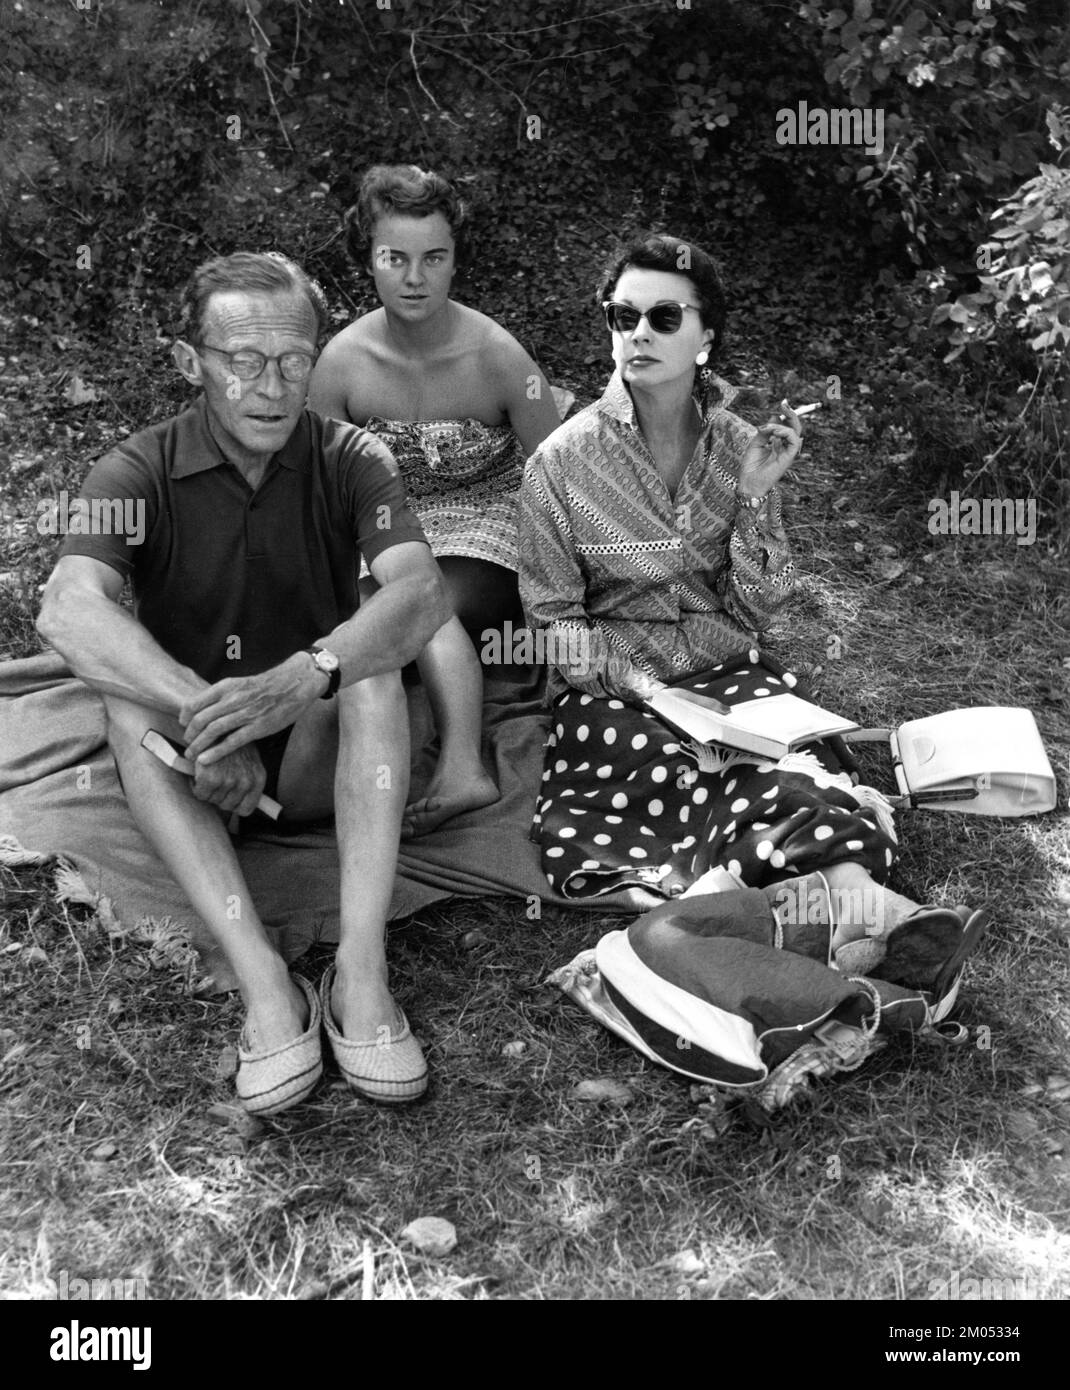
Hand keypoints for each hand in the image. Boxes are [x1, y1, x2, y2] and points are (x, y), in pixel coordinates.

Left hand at [181, 655, 321, 761]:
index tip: (183, 725)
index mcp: (227, 686)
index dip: (185, 716)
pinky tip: (205, 760)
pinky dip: (215, 752)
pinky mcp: (258, 727)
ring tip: (191, 755)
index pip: (195, 703)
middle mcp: (233, 698)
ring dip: (198, 745)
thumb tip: (206, 707)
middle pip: (201, 719)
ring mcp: (246, 713)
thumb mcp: (241, 683)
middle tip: (187, 743)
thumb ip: (224, 695)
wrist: (296, 682)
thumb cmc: (268, 685)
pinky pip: (232, 742)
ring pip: (213, 730)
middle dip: (190, 734)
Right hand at [190, 743, 266, 817]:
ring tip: (209, 772)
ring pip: (213, 800)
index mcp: (258, 778)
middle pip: (227, 806)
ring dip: (207, 789)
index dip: (234, 805)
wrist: (218, 724)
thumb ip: (249, 780)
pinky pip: (200, 794)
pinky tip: (199, 772)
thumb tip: (251, 805)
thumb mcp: (250, 760)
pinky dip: (196, 786)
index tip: (227, 796)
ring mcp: (229, 780)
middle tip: (215, 779)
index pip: (246, 809)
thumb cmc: (232, 741)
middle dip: (218, 795)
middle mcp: (246, 782)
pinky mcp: (211, 777)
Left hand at [737, 399, 802, 497]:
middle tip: (784, 404)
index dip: (786, 414)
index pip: (786, 426)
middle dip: (791, 414)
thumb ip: (765, 431)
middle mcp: (784, 446)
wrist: (749, 482)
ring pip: (795, 431)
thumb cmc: (751, 466)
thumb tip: (774, 417)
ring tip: (769, 428)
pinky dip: (786, 432)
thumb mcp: (756, 443)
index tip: (783, 404)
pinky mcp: (789, 457)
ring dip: (782, 424)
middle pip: (794, 427)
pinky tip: (774, 432)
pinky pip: (794, 440)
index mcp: (777, 443)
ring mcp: (787, 452)